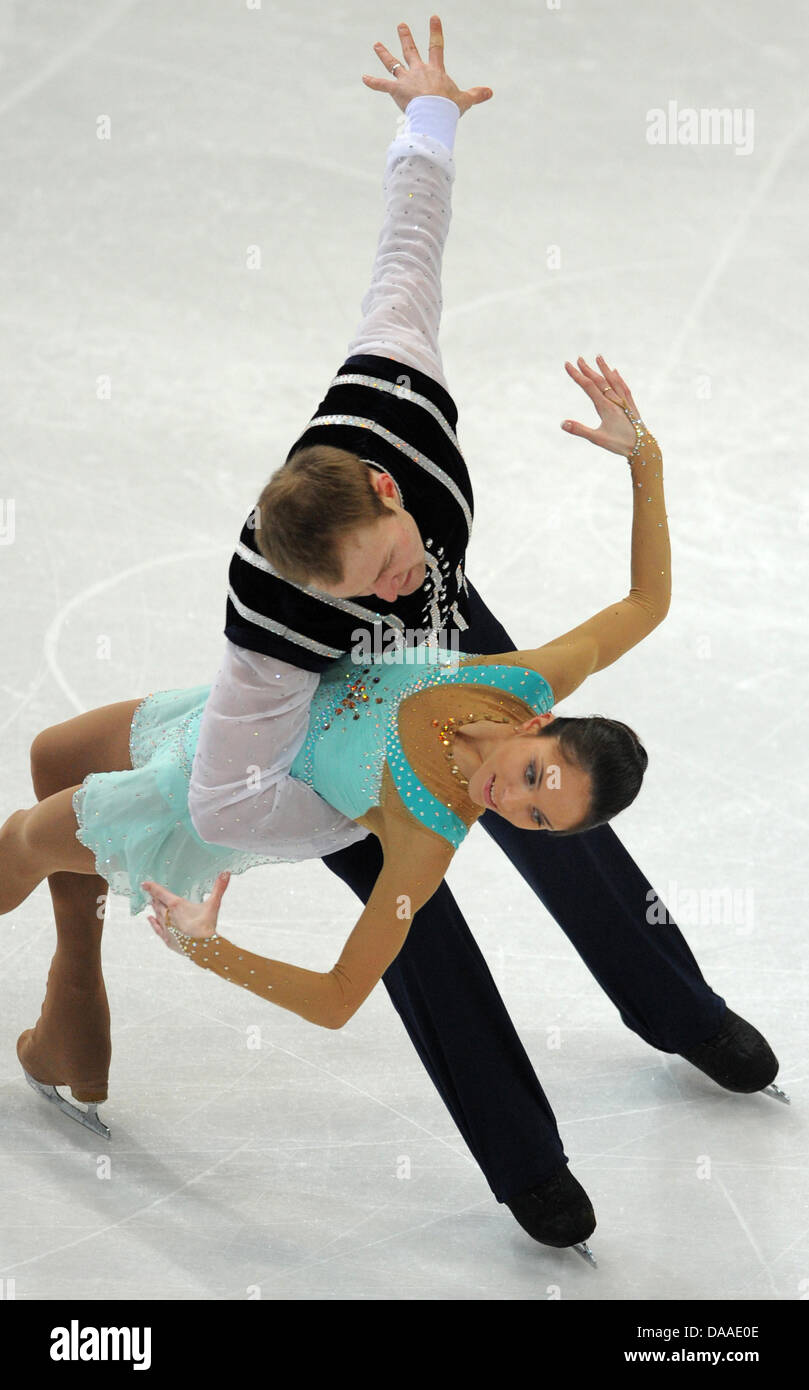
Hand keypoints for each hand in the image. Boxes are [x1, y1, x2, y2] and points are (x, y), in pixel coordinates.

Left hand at [141, 872, 230, 955]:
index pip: (160, 893)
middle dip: (154, 897)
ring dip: (154, 908)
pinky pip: (156, 928)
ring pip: (156, 914)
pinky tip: (149, 918)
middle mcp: (167, 915)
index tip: (144, 884)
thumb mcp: (214, 904)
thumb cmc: (208, 925)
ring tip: (151, 902)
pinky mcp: (167, 938)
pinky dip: (152, 922)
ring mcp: (166, 928)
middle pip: (157, 904)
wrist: (204, 949)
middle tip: (151, 892)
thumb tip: (226, 872)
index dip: (152, 887)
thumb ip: (219, 888)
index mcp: (176, 905)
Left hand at [362, 15, 492, 116]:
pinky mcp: (397, 90)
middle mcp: (419, 70)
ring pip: (394, 64)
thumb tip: (490, 92)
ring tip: (376, 45)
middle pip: (410, 50)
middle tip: (400, 25)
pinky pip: (382, 85)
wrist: (435, 114)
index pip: (436, 47)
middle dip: (405, 37)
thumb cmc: (449, 108)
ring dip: (384, 54)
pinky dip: (373, 82)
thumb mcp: (464, 100)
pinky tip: (363, 78)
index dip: (435, 31)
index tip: (433, 17)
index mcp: (435, 71)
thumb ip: (476, 95)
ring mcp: (407, 79)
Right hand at [562, 356, 643, 458]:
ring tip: (598, 357)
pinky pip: (623, 386)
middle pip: (599, 380)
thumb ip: (579, 430)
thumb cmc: (620, 444)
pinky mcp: (631, 405)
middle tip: (578, 358)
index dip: (577, 375)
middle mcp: (615, 400)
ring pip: (613, 380)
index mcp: (605, 407)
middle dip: (588, 369)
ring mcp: (624, 401)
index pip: (588, 386)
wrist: (643, 447)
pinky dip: (617, 377)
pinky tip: (615, 372)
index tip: (568, 365)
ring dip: (604, 368)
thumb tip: (562, 423)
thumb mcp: (597, 439)